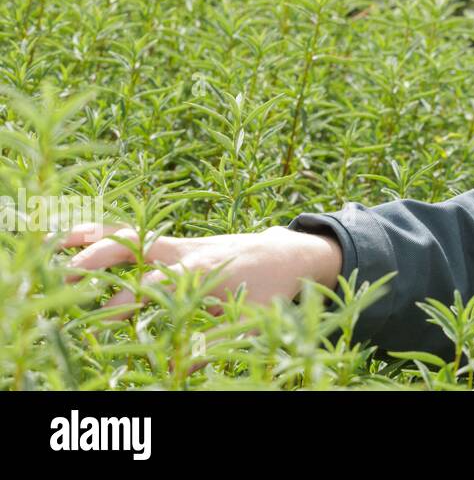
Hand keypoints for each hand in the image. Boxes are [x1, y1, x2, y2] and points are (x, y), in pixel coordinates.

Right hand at [47, 222, 342, 320]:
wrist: (290, 254)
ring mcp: (179, 242)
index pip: (157, 282)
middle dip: (101, 260)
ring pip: (130, 231)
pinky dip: (103, 233)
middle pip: (136, 245)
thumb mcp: (254, 320)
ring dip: (93, 238)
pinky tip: (72, 238)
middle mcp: (187, 250)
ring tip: (55, 246)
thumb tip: (187, 369)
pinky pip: (134, 232)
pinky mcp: (175, 242)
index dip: (131, 299)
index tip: (109, 319)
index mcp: (204, 269)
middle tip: (67, 278)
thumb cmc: (273, 290)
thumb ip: (222, 341)